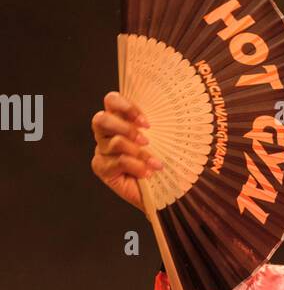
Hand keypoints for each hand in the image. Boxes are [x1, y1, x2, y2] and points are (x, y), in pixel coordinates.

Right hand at [91, 91, 162, 210]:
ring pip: (115, 143)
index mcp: (119, 117)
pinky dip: (136, 167)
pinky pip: (118, 161)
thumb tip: (176, 100)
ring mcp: (102, 150)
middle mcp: (106, 132)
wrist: (164, 189)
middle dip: (126, 128)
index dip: (126, 107)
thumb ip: (161, 119)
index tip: (146, 122)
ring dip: (139, 153)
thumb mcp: (166, 136)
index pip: (111, 101)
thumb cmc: (165, 158)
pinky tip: (147, 173)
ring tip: (155, 163)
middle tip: (146, 141)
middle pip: (101, 119)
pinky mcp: (101, 167)